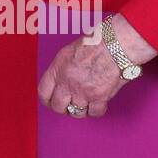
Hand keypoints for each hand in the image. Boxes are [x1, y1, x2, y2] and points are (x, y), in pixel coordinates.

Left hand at [37, 15, 156, 118]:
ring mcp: (83, 92)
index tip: (51, 102)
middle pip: (58, 106)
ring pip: (76, 112)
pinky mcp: (99, 97)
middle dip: (63, 108)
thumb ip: (61, 69)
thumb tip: (60, 80)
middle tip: (68, 105)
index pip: (43, 93)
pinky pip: (94, 113)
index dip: (47, 100)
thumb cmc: (94, 44)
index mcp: (57, 70)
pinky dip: (96, 111)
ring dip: (80, 110)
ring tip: (84, 103)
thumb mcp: (68, 52)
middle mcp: (68, 83)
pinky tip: (97, 104)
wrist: (114, 46)